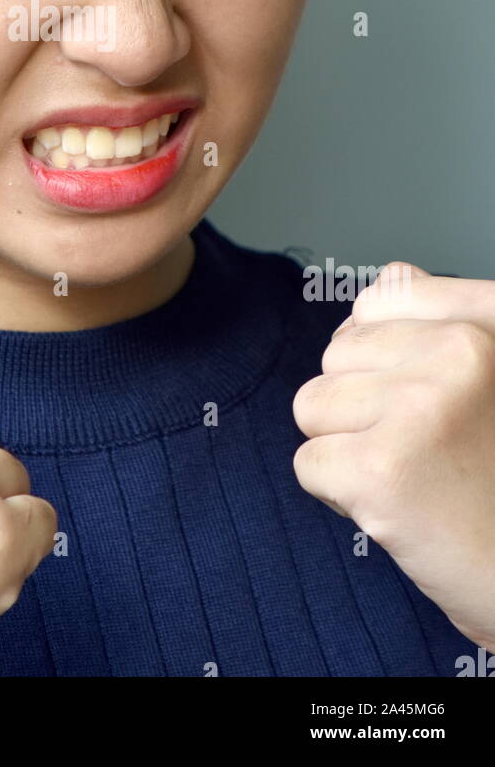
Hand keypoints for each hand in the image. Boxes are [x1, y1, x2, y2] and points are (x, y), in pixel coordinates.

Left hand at [293, 261, 494, 651]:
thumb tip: (389, 277)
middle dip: (362, 406)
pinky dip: (338, 495)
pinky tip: (395, 508)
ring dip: (346, 448)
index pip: (380, 298)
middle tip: (426, 451)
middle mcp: (462, 351)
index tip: (431, 403)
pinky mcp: (381, 471)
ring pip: (313, 405)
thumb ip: (448, 320)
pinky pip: (308, 462)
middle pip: (338, 354)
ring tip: (411, 477)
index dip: (383, 355)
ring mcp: (420, 408)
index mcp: (490, 321)